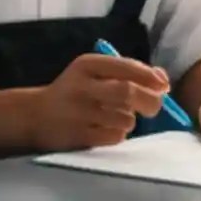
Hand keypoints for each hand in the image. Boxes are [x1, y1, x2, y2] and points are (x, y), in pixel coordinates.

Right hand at [29, 54, 169, 150]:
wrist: (36, 116)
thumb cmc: (74, 91)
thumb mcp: (93, 72)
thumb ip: (126, 71)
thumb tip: (163, 79)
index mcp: (86, 65)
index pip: (126, 67)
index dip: (150, 76)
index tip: (164, 85)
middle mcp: (82, 86)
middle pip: (128, 92)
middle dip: (150, 100)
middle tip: (155, 106)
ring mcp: (79, 113)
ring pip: (125, 118)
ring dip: (130, 119)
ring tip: (117, 117)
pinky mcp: (79, 136)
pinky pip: (115, 136)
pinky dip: (118, 133)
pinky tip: (106, 129)